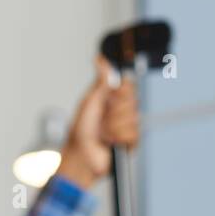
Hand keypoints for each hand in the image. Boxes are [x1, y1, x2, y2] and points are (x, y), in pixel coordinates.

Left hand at [56, 56, 139, 188]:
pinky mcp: (130, 142)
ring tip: (103, 133)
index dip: (122, 91)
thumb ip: (100, 80)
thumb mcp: (90, 101)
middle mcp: (120, 111)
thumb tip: (100, 59)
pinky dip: (119, 138)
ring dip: (114, 127)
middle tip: (102, 118)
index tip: (111, 96)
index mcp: (112, 99)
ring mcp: (126, 126)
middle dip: (115, 111)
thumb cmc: (80, 130)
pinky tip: (110, 142)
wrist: (81, 155)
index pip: (129, 86)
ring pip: (133, 118)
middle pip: (133, 101)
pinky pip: (134, 134)